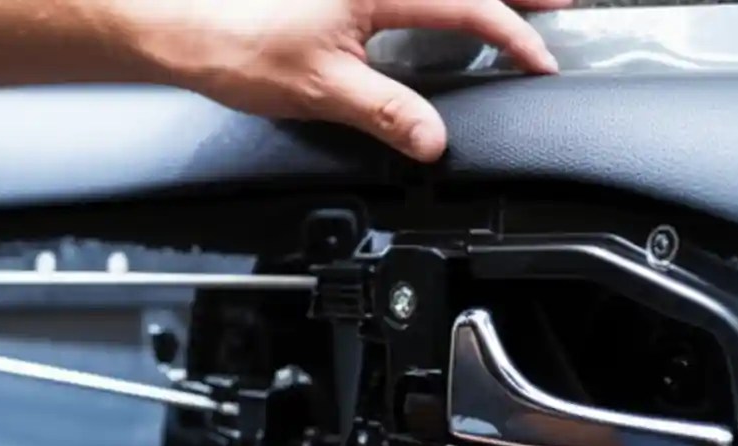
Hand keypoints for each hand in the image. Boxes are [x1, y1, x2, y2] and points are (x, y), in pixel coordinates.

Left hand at [115, 0, 571, 161]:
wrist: (174, 19)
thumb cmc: (234, 40)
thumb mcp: (322, 88)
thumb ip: (388, 113)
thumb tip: (432, 139)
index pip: (472, 5)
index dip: (516, 37)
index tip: (542, 61)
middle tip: (563, 1)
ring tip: (522, 2)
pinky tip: (448, 9)